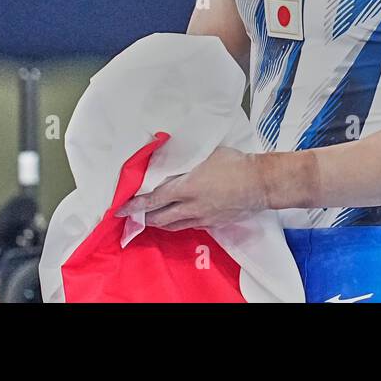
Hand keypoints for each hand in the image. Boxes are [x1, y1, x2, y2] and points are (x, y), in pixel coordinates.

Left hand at [125, 147, 266, 231]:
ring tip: (152, 218)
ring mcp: (202, 217)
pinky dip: (179, 223)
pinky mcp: (213, 223)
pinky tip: (178, 218)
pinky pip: (189, 226)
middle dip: (144, 217)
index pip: (153, 200)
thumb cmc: (235, 163)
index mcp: (187, 187)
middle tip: (134, 215)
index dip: (135, 205)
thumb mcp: (206, 154)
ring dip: (160, 222)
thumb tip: (169, 157)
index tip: (120, 209)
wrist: (260, 183)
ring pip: (173, 226)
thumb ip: (186, 160)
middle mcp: (191, 206)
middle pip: (160, 218)